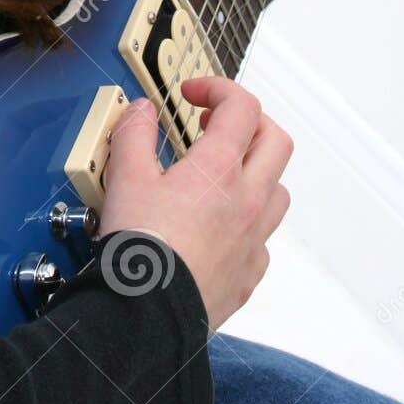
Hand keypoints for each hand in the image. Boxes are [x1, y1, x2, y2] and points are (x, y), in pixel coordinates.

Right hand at [98, 79, 292, 333]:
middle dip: (249, 122)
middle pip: (275, 141)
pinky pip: (262, 239)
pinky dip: (247, 223)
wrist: (147, 316)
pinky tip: (218, 226)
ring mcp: (253, 239)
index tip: (191, 94)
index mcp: (219, 169)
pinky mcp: (247, 274)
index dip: (217, 88)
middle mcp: (247, 201)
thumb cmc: (140, 249)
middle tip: (213, 124)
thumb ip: (133, 134)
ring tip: (221, 174)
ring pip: (278, 190)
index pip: (242, 106)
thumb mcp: (125, 178)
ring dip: (255, 172)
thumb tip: (140, 111)